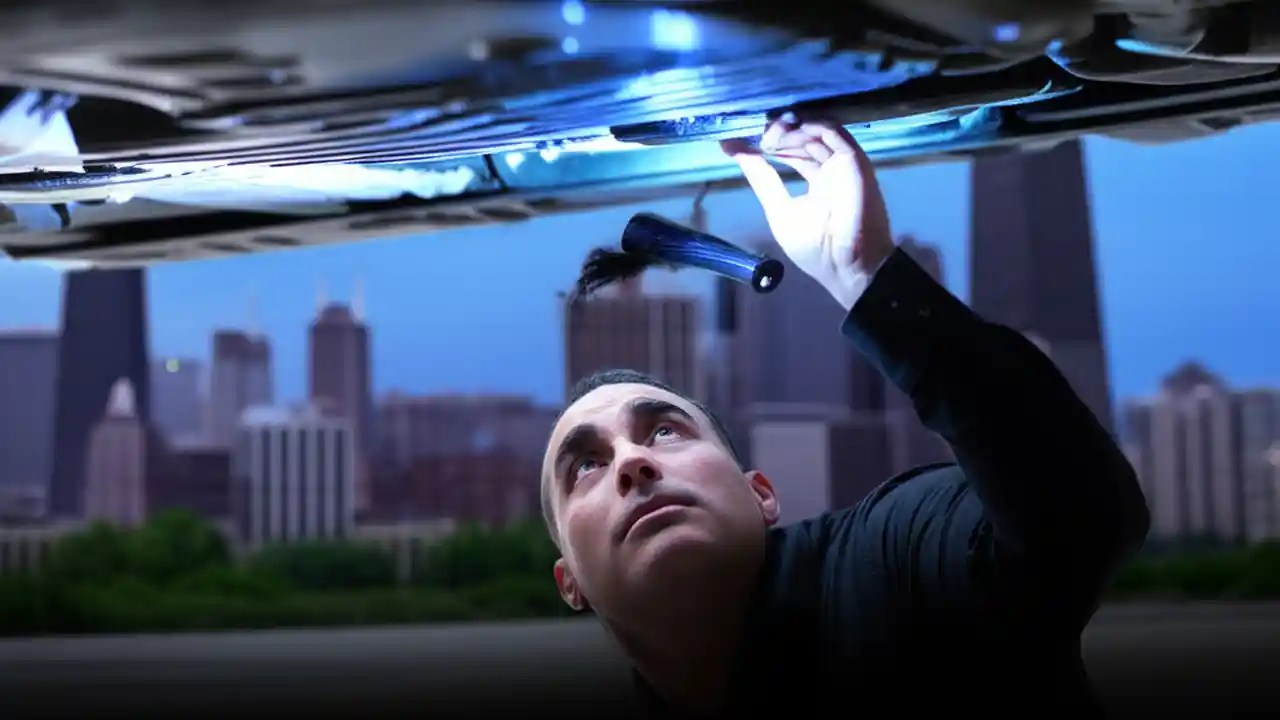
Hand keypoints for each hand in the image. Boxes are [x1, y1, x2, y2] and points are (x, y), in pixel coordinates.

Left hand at [722, 116, 894, 310]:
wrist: (845, 266)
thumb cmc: (815, 247)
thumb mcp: (779, 209)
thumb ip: (762, 179)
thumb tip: (733, 150)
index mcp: (816, 179)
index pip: (791, 150)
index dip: (767, 142)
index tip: (738, 139)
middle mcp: (830, 168)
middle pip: (803, 136)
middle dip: (776, 132)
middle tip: (756, 136)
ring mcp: (842, 163)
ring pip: (816, 130)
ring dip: (791, 129)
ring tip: (769, 138)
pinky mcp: (854, 161)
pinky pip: (834, 133)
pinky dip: (811, 127)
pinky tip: (790, 134)